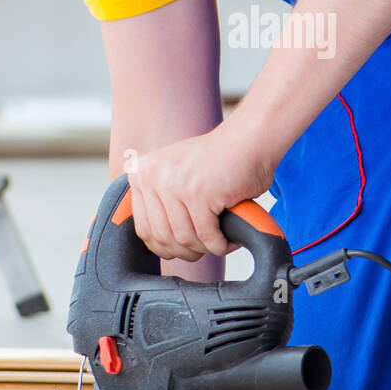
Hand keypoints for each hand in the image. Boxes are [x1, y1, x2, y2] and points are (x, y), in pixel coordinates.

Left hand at [126, 121, 277, 261]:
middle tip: (204, 248)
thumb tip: (155, 242)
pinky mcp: (199, 194)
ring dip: (205, 248)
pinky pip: (206, 235)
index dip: (164, 246)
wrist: (249, 139)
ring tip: (219, 242)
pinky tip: (229, 239)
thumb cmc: (218, 158)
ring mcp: (174, 184)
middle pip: (162, 237)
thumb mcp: (174, 171)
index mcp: (141, 173)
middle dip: (186, 250)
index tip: (181, 249)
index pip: (144, 228)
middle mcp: (152, 177)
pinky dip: (220, 244)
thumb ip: (157, 199)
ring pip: (185, 238)